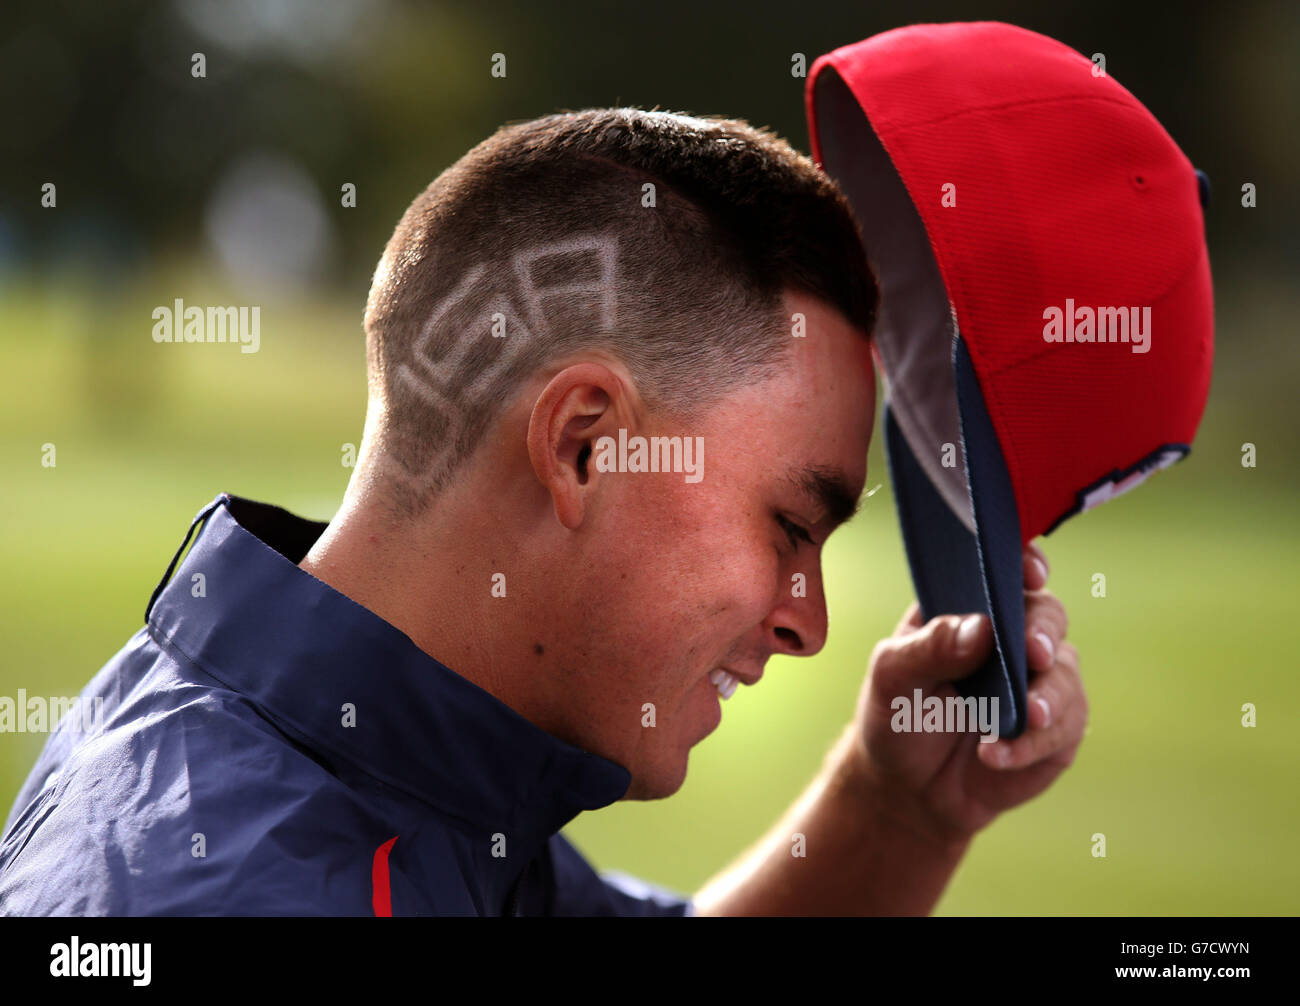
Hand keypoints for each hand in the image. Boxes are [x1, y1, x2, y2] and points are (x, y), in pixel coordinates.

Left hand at [848, 542, 1087, 846]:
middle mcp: (1011, 638)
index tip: (1029, 574)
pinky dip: (1032, 743)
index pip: (1006, 572)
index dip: (1025, 564)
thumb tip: (980, 627)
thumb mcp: (893, 677)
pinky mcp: (1055, 730)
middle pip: (1048, 616)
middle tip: (1033, 654)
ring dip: (1047, 698)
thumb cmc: (896, 715)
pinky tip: (995, 755)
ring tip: (1022, 720)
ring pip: (1066, 675)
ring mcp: (1039, 683)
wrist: (907, 787)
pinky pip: (1063, 728)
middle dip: (1043, 633)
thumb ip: (931, 648)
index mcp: (970, 609)